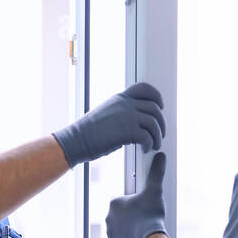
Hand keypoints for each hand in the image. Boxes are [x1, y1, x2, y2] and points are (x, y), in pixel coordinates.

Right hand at [51, 82, 165, 167]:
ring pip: (154, 123)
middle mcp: (125, 104)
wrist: (76, 140)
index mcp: (120, 98)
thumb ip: (121, 113)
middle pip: (154, 108)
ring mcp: (127, 116)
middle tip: (160, 133)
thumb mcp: (105, 113)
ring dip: (157, 136)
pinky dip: (149, 144)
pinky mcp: (128, 131)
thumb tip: (134, 125)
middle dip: (161, 122)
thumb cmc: (88, 132)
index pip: (144, 88)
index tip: (160, 106)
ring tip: (154, 145)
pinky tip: (144, 149)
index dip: (156, 96)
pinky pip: (147, 137)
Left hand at [106, 151, 167, 237]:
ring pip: (121, 228)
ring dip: (130, 228)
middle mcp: (109, 218)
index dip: (137, 202)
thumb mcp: (154, 191)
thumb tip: (160, 157)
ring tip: (143, 229)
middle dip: (133, 216)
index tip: (144, 206)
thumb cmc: (150, 217)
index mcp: (114, 203)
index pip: (125, 200)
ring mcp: (110, 233)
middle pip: (123, 214)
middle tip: (146, 217)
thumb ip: (156, 173)